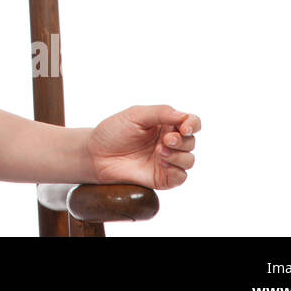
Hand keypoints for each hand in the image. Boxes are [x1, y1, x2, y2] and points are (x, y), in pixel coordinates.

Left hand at [86, 104, 200, 189]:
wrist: (96, 154)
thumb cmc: (113, 132)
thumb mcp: (135, 115)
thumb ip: (160, 112)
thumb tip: (184, 116)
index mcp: (165, 124)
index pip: (191, 122)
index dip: (193, 123)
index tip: (185, 127)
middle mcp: (169, 142)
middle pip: (191, 141)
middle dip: (182, 140)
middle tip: (166, 140)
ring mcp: (167, 160)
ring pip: (189, 160)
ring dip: (179, 155)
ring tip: (159, 152)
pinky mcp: (163, 177)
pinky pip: (181, 176)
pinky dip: (176, 170)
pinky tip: (162, 163)